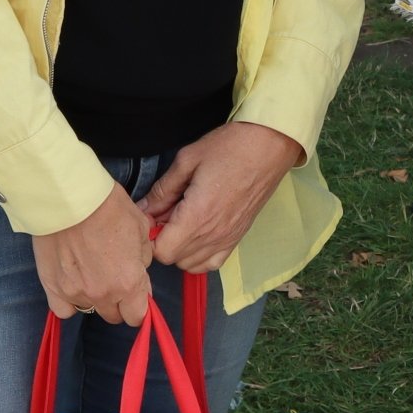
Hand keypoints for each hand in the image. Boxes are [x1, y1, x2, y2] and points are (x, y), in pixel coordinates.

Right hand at [33, 184, 150, 324]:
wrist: (68, 196)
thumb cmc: (107, 206)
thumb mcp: (140, 227)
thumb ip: (142, 257)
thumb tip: (139, 269)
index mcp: (128, 282)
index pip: (138, 315)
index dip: (139, 304)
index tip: (136, 291)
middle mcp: (102, 294)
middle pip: (114, 316)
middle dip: (118, 301)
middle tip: (114, 277)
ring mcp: (75, 292)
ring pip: (90, 310)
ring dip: (94, 298)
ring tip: (91, 274)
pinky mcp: (52, 286)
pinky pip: (63, 309)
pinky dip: (69, 302)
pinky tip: (72, 284)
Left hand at [144, 122, 302, 273]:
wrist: (268, 146)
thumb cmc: (230, 148)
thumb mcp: (186, 161)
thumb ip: (161, 190)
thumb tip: (143, 209)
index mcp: (197, 215)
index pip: (162, 251)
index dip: (150, 236)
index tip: (152, 216)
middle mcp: (213, 234)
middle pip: (174, 260)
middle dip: (162, 241)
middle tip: (165, 214)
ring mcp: (227, 239)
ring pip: (191, 265)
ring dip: (180, 249)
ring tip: (181, 222)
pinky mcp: (237, 238)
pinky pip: (212, 264)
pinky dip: (199, 256)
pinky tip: (197, 233)